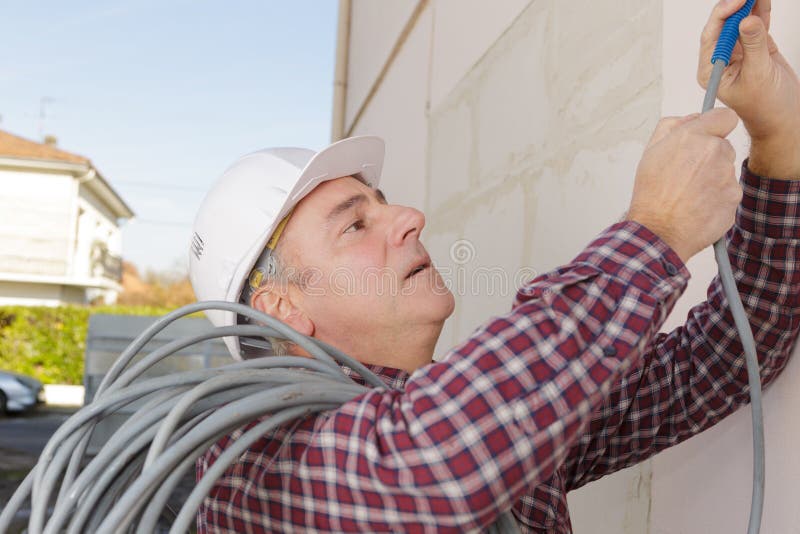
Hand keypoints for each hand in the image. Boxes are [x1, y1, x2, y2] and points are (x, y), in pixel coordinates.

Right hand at [627, 109, 741, 262]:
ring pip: (726, 170)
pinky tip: (697, 206)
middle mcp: (715, 152)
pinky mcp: (734, 197)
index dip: (716, 126)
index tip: (708, 135)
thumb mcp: (650, 151)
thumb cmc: (651, 194)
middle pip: (724, 146)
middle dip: (710, 157)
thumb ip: (672, 125)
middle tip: (687, 174)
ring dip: (712, 179)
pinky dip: (716, 198)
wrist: (658, 231)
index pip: (725, 116)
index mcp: (694, 136)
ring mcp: (727, 176)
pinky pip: (728, 192)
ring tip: (689, 193)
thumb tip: (692, 118)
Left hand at [698, 0, 799, 177]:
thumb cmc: (766, 107)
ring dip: (749, 5)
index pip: (711, 36)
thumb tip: (747, 21)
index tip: (737, 1)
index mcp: (710, 70)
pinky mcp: (755, 48)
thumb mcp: (758, 75)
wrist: (783, 119)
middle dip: (735, 6)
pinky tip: (763, 0)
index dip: (722, 15)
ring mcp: (738, 52)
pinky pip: (756, 25)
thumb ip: (753, 46)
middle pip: (723, 25)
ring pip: (740, 22)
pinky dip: (761, 11)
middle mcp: (721, 60)